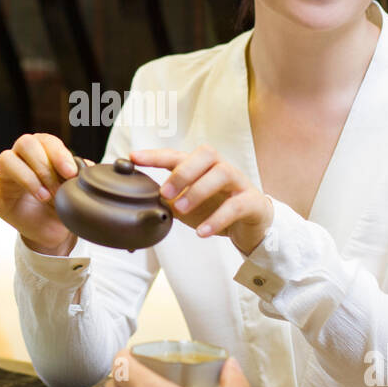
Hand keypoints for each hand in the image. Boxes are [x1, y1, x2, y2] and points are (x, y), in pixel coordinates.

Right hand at [0, 133, 87, 254]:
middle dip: (45, 166)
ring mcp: (4, 173)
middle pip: (26, 143)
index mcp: (43, 152)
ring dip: (28, 177)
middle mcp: (21, 158)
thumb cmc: (61, 207)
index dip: (58, 153)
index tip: (70, 173)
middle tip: (58, 190)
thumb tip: (87, 166)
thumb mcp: (75, 193)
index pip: (46, 141)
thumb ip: (80, 177)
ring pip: (7, 158)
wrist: (50, 232)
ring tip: (43, 197)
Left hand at [130, 145, 272, 254]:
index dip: (155, 155)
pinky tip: (202, 231)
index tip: (134, 158)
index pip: (177, 155)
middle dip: (183, 171)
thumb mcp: (187, 205)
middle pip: (206, 154)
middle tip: (164, 192)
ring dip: (198, 190)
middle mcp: (221, 168)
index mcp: (202, 167)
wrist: (252, 226)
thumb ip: (168, 201)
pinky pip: (236, 205)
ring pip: (222, 173)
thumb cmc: (217, 209)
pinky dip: (217, 219)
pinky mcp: (253, 202)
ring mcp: (239, 183)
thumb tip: (142, 204)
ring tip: (181, 209)